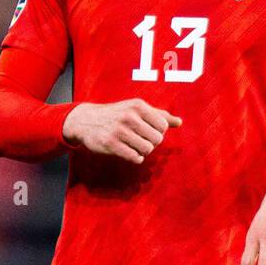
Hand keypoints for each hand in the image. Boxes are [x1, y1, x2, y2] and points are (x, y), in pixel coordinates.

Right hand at [63, 99, 181, 163]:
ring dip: (143, 151)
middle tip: (141, 140)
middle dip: (151, 143)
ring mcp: (119, 131)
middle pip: (157, 139)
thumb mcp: (136, 109)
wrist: (85, 120)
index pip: (163, 126)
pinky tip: (129, 152)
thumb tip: (180, 122)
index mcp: (138, 106)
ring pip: (147, 149)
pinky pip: (135, 158)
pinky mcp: (111, 145)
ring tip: (134, 146)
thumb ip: (158, 115)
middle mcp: (129, 116)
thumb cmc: (116, 115)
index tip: (147, 132)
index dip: (158, 132)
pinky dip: (135, 158)